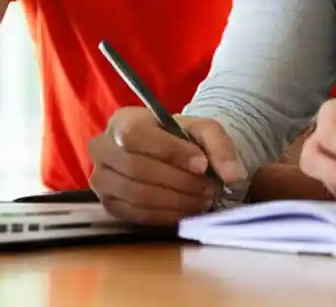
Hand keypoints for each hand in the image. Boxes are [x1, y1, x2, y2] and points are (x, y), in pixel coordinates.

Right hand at [87, 108, 247, 224]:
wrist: (167, 157)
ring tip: (202, 200)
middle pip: (136, 168)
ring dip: (175, 201)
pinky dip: (166, 215)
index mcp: (122, 121)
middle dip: (179, 181)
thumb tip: (233, 175)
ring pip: (136, 194)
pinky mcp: (109, 205)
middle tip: (210, 189)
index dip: (169, 152)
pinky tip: (187, 211)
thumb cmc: (180, 140)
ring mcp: (102, 179)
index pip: (136, 136)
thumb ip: (220, 145)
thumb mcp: (203, 131)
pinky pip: (136, 214)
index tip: (202, 165)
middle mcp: (102, 149)